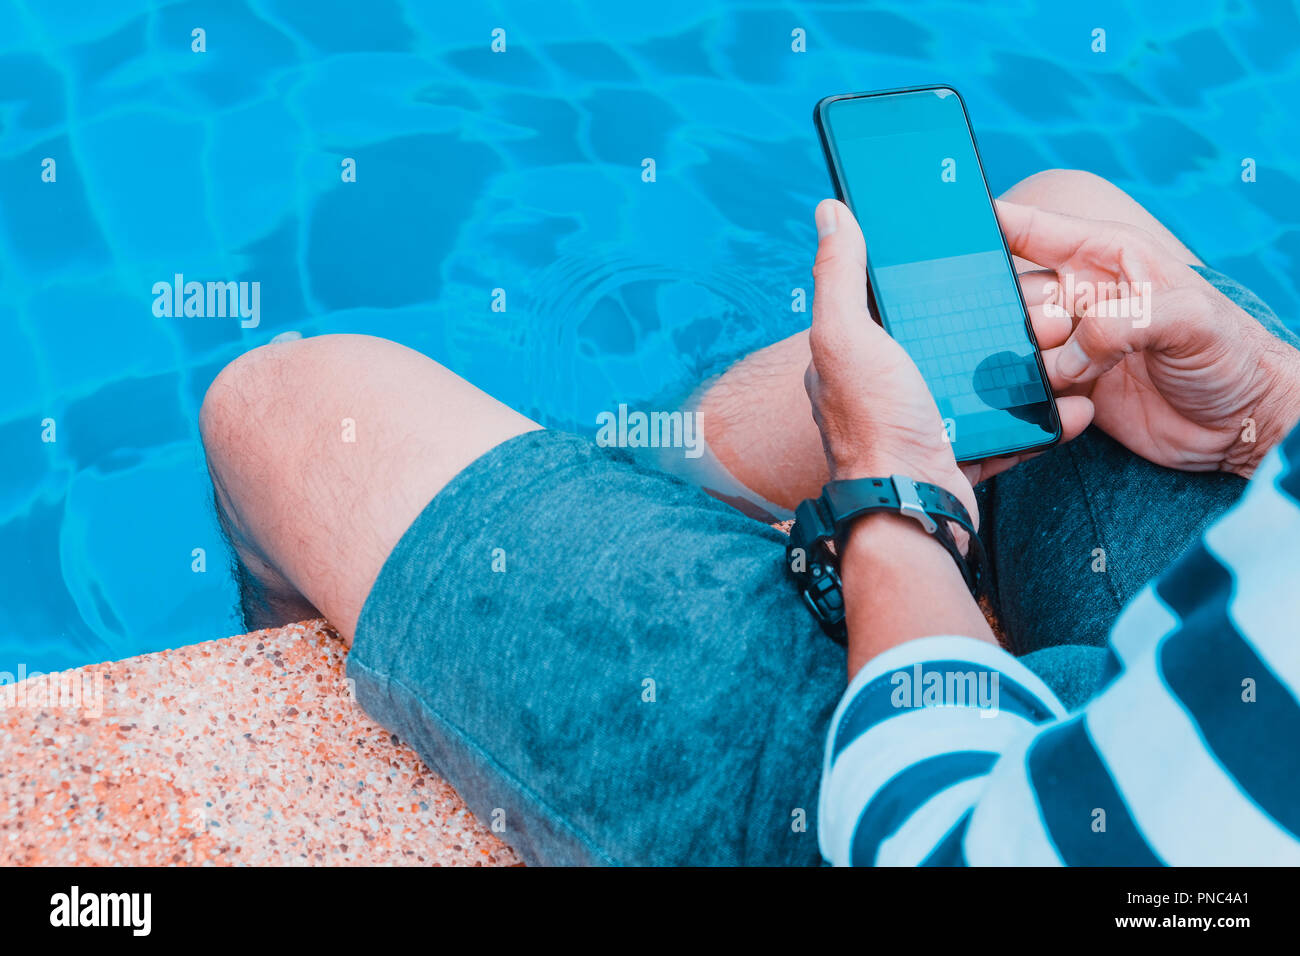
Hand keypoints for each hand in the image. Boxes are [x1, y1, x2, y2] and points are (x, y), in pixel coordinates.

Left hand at [803, 200, 1094, 524]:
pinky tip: (1072, 404)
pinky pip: (1009, 430)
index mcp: (858, 354)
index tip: (987, 258)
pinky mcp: (960, 456)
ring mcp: (926, 423)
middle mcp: (888, 388)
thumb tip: (830, 211)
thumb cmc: (874, 423)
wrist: (912, 510)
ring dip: (1031, 365)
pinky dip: (1042, 419)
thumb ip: (838, 275)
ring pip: (987, 382)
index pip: (901, 300)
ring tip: (1067, 342)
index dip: (940, 278)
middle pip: (954, 337)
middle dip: (1003, 320)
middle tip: (1046, 304)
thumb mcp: (847, 337)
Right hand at [999, 200, 1299, 476]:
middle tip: (1053, 337)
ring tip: (1066, 378)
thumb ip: (1120, 322)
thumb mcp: (1188, 319)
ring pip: (1011, 345)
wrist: (1242, 425)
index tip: (948, 229)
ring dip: (1023, 364)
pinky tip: (1069, 407)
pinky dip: (1033, 401)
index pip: (1034, 229)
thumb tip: (1063, 356)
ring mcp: (1070, 346)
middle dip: (1014, 315)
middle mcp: (1080, 298)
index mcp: (1106, 258)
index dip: (990, 223)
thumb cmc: (1231, 355)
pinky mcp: (1067, 392)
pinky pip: (1027, 391)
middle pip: (1012, 294)